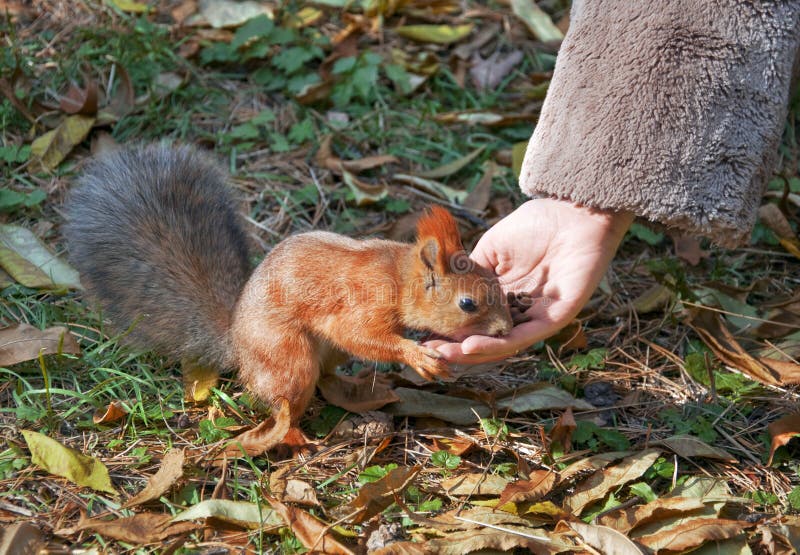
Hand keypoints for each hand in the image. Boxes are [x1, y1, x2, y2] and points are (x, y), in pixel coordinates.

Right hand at [430, 198, 633, 363]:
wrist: (572, 212)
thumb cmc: (536, 224)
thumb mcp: (491, 248)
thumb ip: (470, 270)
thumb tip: (442, 286)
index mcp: (505, 296)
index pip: (476, 321)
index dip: (450, 330)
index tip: (423, 333)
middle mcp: (520, 310)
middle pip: (486, 339)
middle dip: (457, 348)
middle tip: (429, 350)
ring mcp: (537, 316)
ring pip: (503, 344)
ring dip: (473, 352)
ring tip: (445, 353)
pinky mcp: (555, 318)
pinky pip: (523, 336)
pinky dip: (497, 344)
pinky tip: (471, 345)